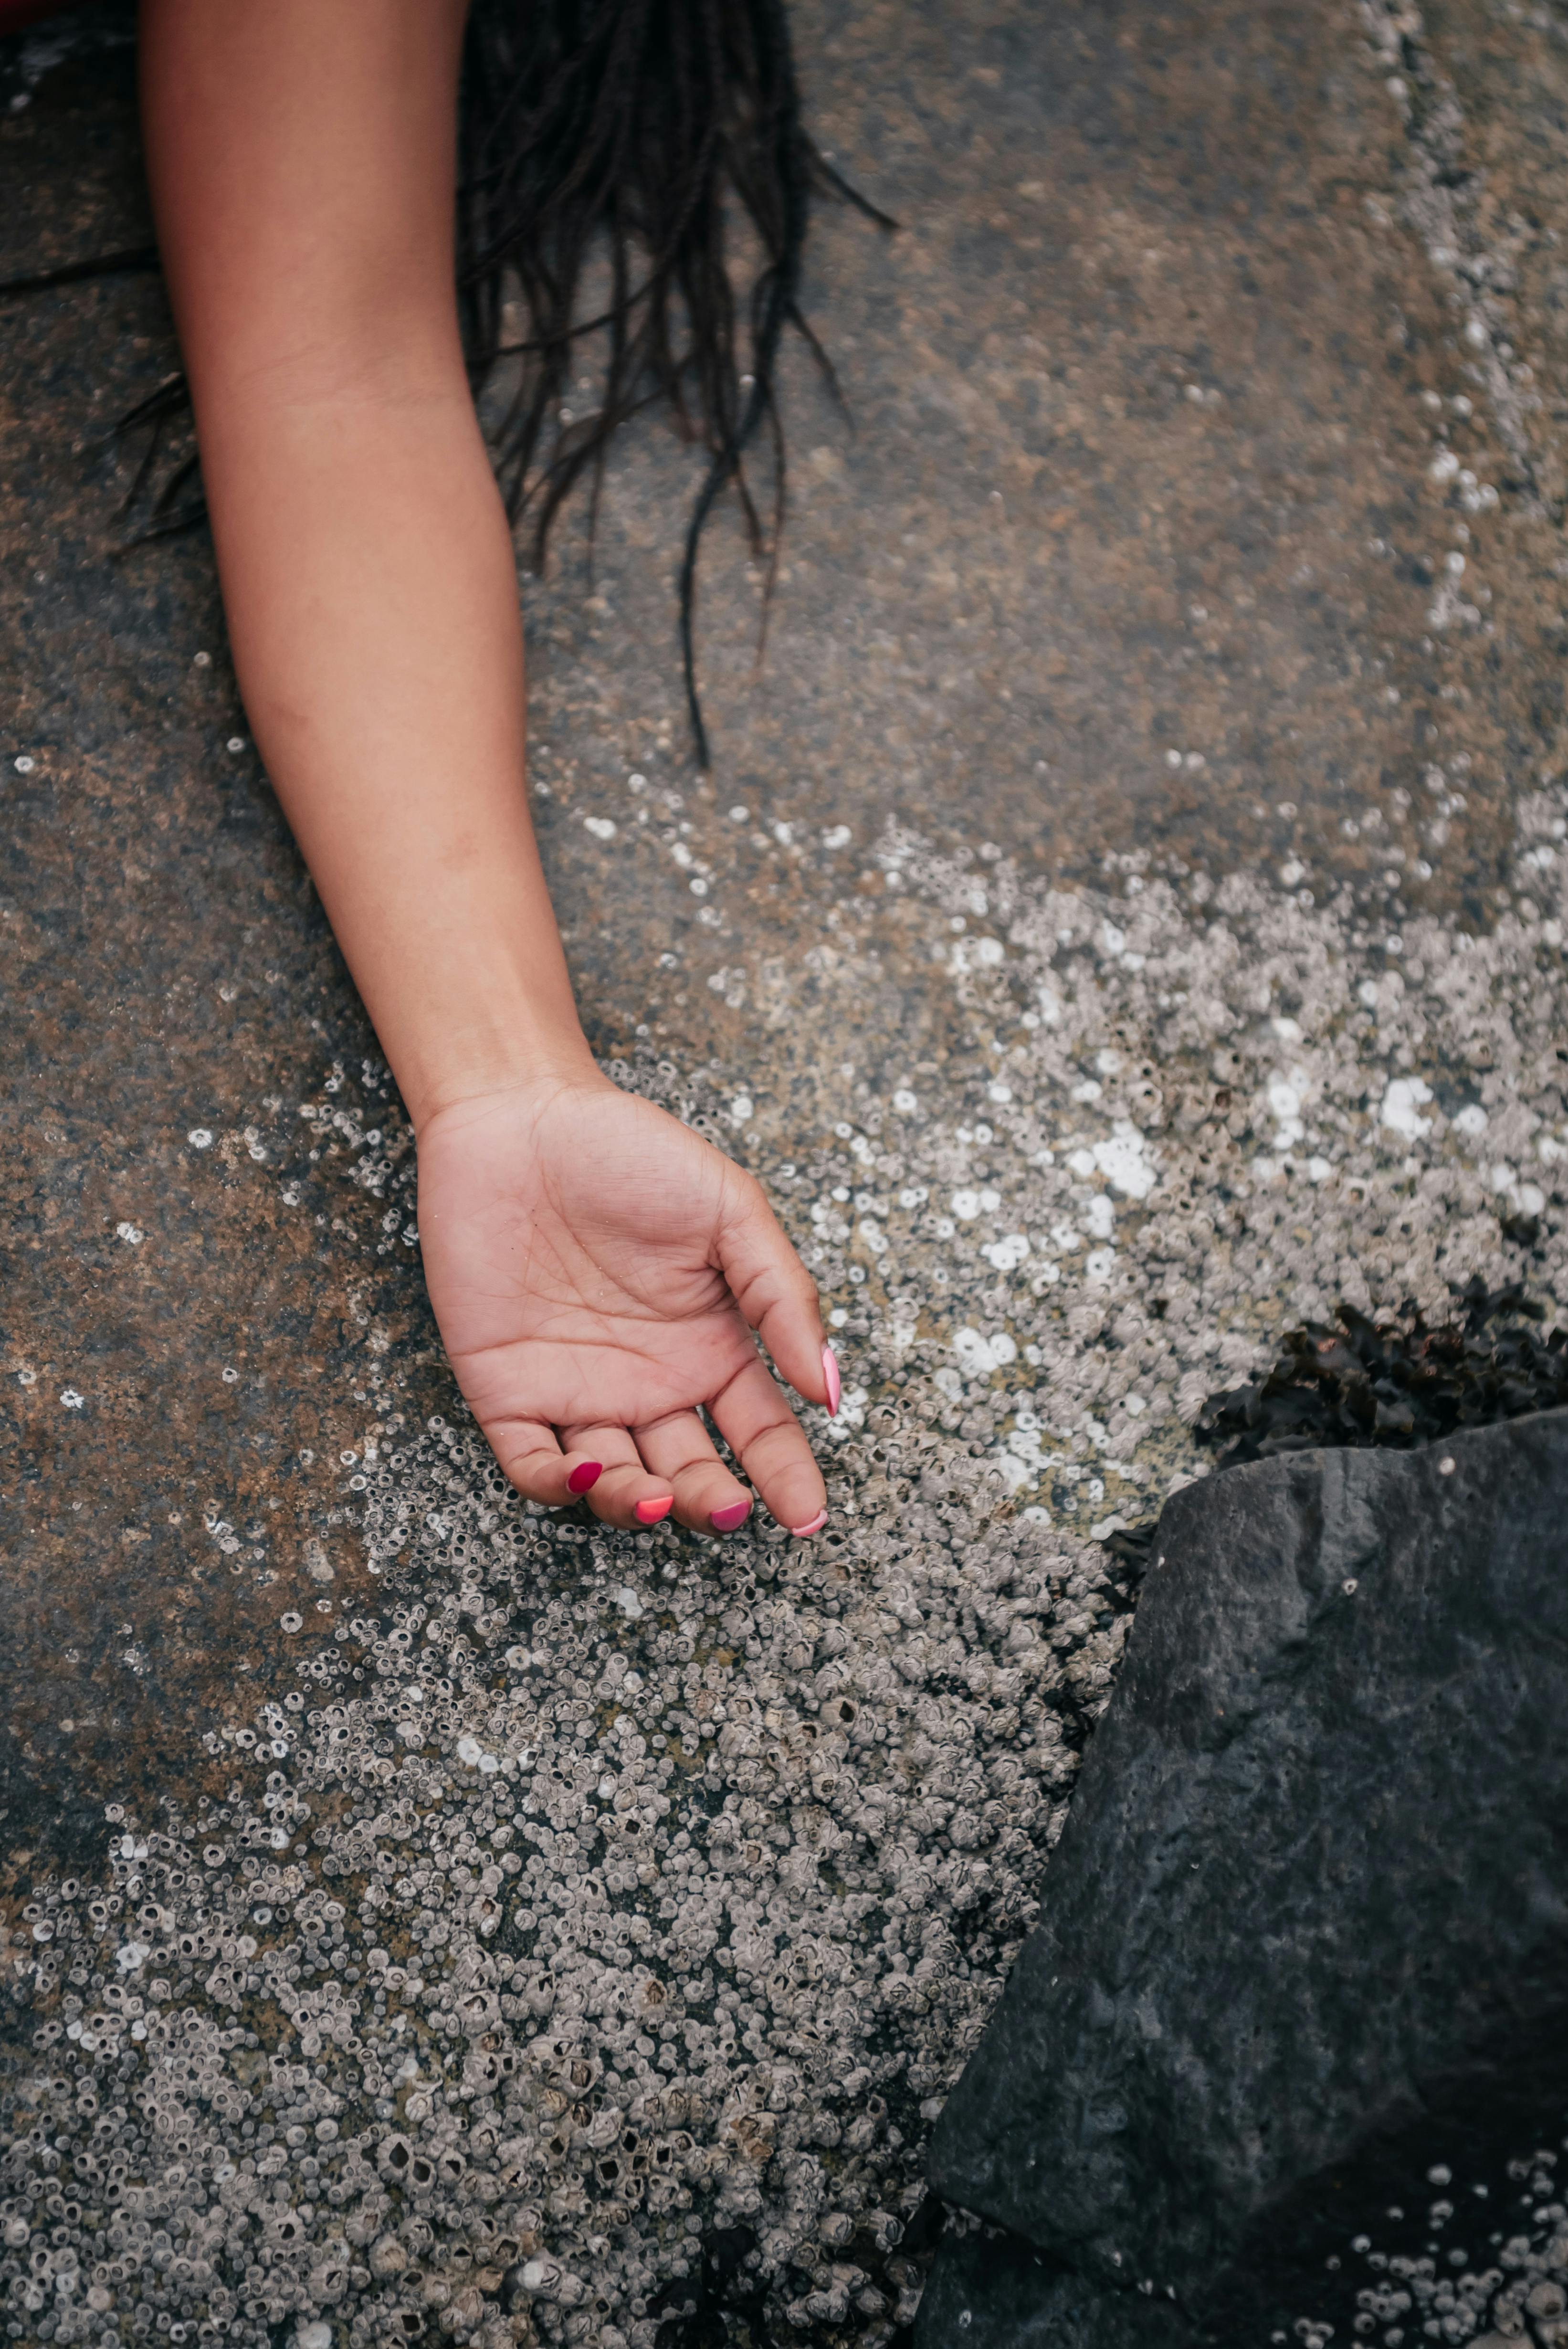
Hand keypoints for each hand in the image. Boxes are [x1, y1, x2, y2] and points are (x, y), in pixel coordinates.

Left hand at [415, 1074, 838, 1534]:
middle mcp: (648, 1382)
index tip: (808, 1516)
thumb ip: (781, 1297)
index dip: (785, 1477)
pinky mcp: (505, 1387)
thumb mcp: (729, 1210)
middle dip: (709, 1502)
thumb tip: (826, 1387)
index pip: (758, 1432)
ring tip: (658, 1498)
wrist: (517, 1114)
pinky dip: (557, 1485)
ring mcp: (576, 1390)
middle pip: (688, 1471)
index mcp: (709, 1347)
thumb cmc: (629, 1152)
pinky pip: (531, 1460)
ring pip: (613, 1481)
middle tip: (725, 1507)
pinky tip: (585, 1476)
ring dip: (637, 1504)